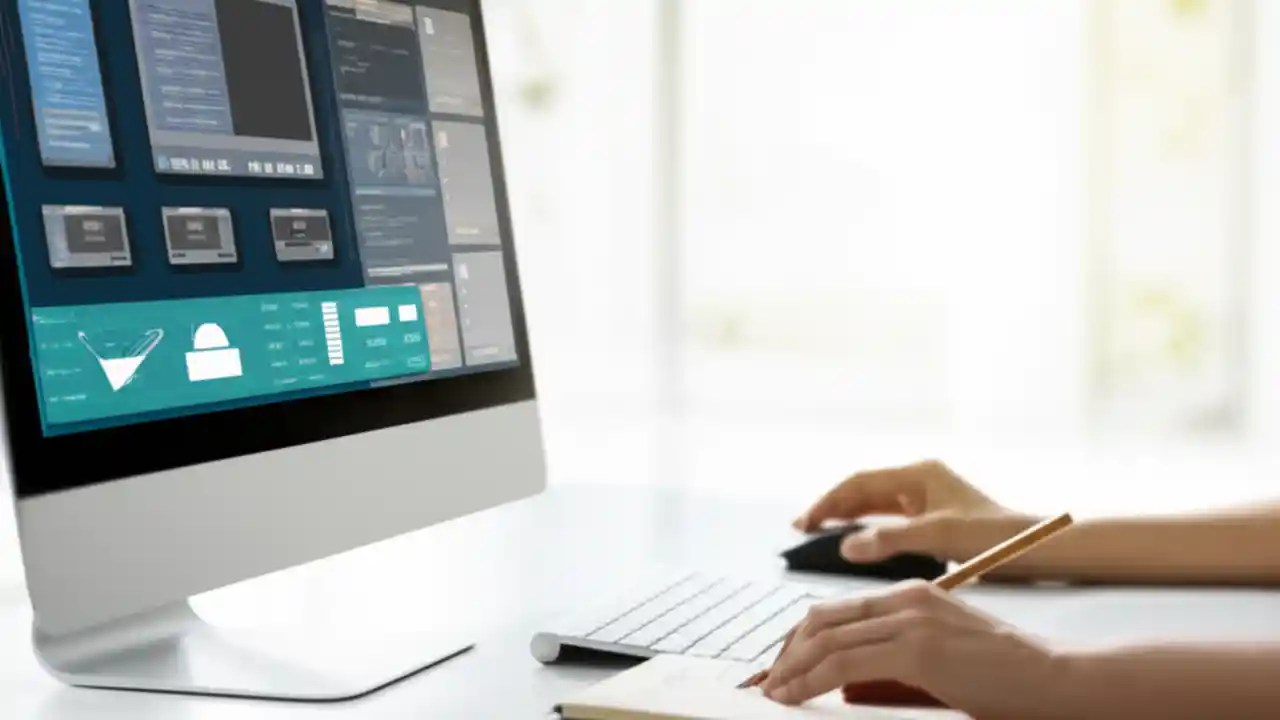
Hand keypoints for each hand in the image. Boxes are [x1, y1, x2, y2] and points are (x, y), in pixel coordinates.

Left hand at [761, 581, 1059, 718]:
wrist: (1053, 678)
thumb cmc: (1003, 675)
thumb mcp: (942, 650)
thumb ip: (897, 649)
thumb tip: (846, 675)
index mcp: (909, 594)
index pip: (834, 610)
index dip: (798, 638)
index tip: (780, 665)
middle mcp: (905, 598)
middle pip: (820, 619)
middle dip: (786, 652)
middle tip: (767, 682)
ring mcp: (911, 620)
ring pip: (825, 640)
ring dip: (790, 669)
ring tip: (773, 694)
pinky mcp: (917, 649)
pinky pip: (844, 662)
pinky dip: (809, 680)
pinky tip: (795, 696)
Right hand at [794, 460, 1039, 564]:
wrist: (1035, 547)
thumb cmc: (991, 537)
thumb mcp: (938, 537)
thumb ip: (890, 540)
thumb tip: (846, 545)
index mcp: (918, 474)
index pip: (860, 483)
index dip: (829, 501)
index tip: (805, 521)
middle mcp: (918, 480)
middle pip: (863, 490)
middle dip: (832, 506)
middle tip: (802, 528)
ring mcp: (924, 497)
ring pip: (873, 503)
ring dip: (846, 516)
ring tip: (817, 531)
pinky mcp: (930, 515)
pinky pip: (887, 516)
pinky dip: (866, 526)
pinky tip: (853, 538)